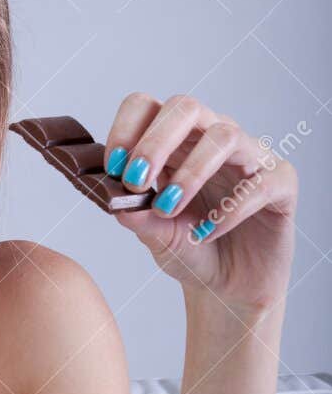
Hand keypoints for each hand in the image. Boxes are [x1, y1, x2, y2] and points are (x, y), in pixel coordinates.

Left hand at [102, 93, 298, 313]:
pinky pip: (258, 184)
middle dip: (155, 141)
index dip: (127, 128)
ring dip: (191, 172)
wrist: (228, 286)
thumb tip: (116, 200)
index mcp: (174, 143)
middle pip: (186, 108)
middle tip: (135, 180)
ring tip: (169, 209)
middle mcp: (211, 140)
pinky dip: (229, 210)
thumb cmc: (190, 250)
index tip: (112, 166)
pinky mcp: (281, 183)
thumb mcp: (155, 236)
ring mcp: (249, 157)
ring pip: (224, 136)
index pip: (148, 107)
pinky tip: (207, 231)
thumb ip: (137, 217)